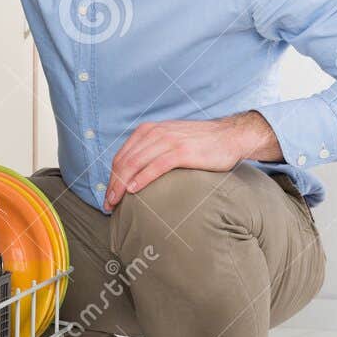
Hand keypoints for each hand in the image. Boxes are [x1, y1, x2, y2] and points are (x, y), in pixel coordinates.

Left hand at [103, 112, 281, 211]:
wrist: (230, 136)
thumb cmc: (200, 143)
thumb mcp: (169, 140)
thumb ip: (152, 150)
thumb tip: (133, 174)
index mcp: (148, 131)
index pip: (121, 156)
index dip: (111, 177)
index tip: (107, 196)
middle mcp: (155, 133)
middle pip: (124, 162)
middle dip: (112, 185)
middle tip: (107, 204)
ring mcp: (168, 141)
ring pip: (135, 164)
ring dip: (121, 185)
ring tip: (116, 203)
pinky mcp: (182, 151)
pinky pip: (155, 166)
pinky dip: (141, 179)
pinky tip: (133, 191)